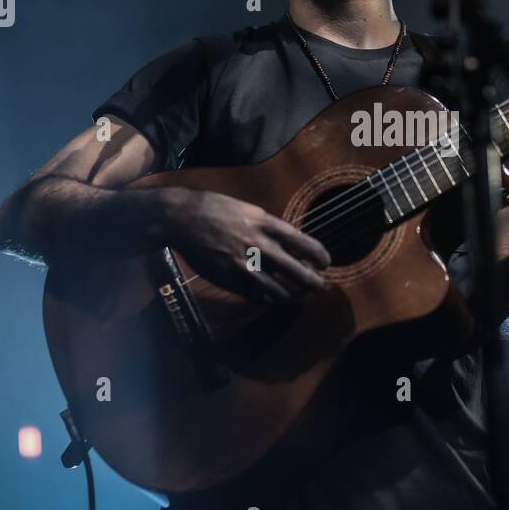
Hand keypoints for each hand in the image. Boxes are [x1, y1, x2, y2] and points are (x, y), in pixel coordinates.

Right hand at [156, 188, 330, 302]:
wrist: (183, 219)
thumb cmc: (218, 210)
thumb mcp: (250, 211)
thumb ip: (271, 228)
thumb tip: (292, 245)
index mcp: (267, 224)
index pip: (305, 244)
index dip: (320, 257)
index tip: (325, 263)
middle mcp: (259, 246)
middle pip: (298, 273)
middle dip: (314, 284)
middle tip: (320, 286)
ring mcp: (244, 266)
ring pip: (279, 292)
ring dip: (293, 297)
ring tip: (299, 296)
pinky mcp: (230, 280)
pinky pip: (257, 296)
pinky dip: (269, 299)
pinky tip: (274, 296)